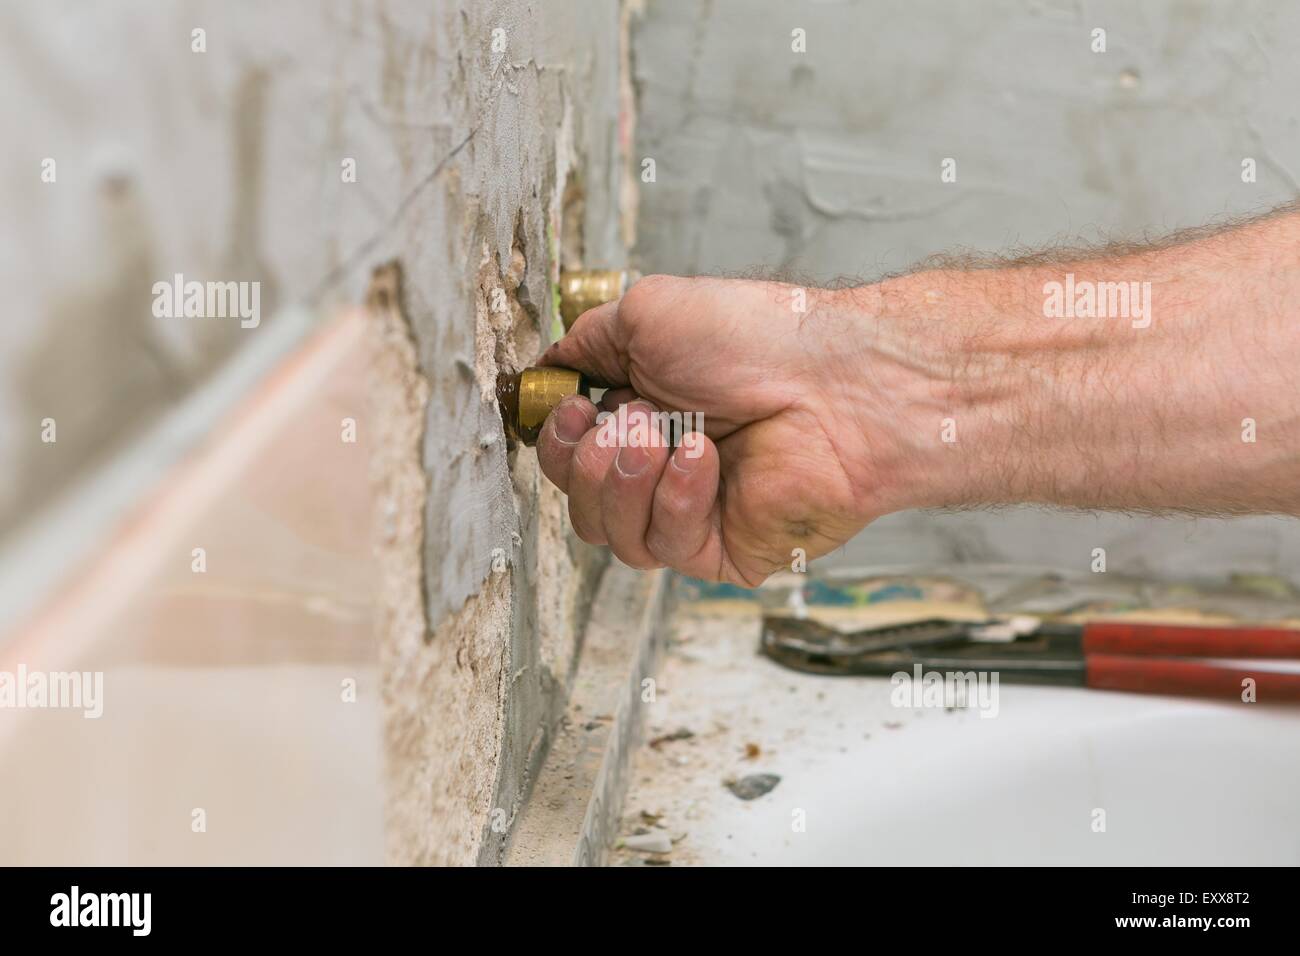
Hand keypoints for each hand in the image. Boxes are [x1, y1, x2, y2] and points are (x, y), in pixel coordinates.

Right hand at [534, 275, 933, 585]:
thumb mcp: (647, 315)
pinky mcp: (722, 552)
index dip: (559, 440)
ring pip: (612, 534)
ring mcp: (693, 513)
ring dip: (627, 479)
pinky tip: (705, 459)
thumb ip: (586, 343)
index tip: (573, 407)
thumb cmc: (756, 339)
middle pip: (582, 501)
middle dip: (591, 461)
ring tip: (668, 434)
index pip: (570, 456)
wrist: (833, 379)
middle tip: (633, 419)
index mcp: (644, 413)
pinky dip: (676, 497)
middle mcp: (664, 467)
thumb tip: (550, 366)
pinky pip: (664, 545)